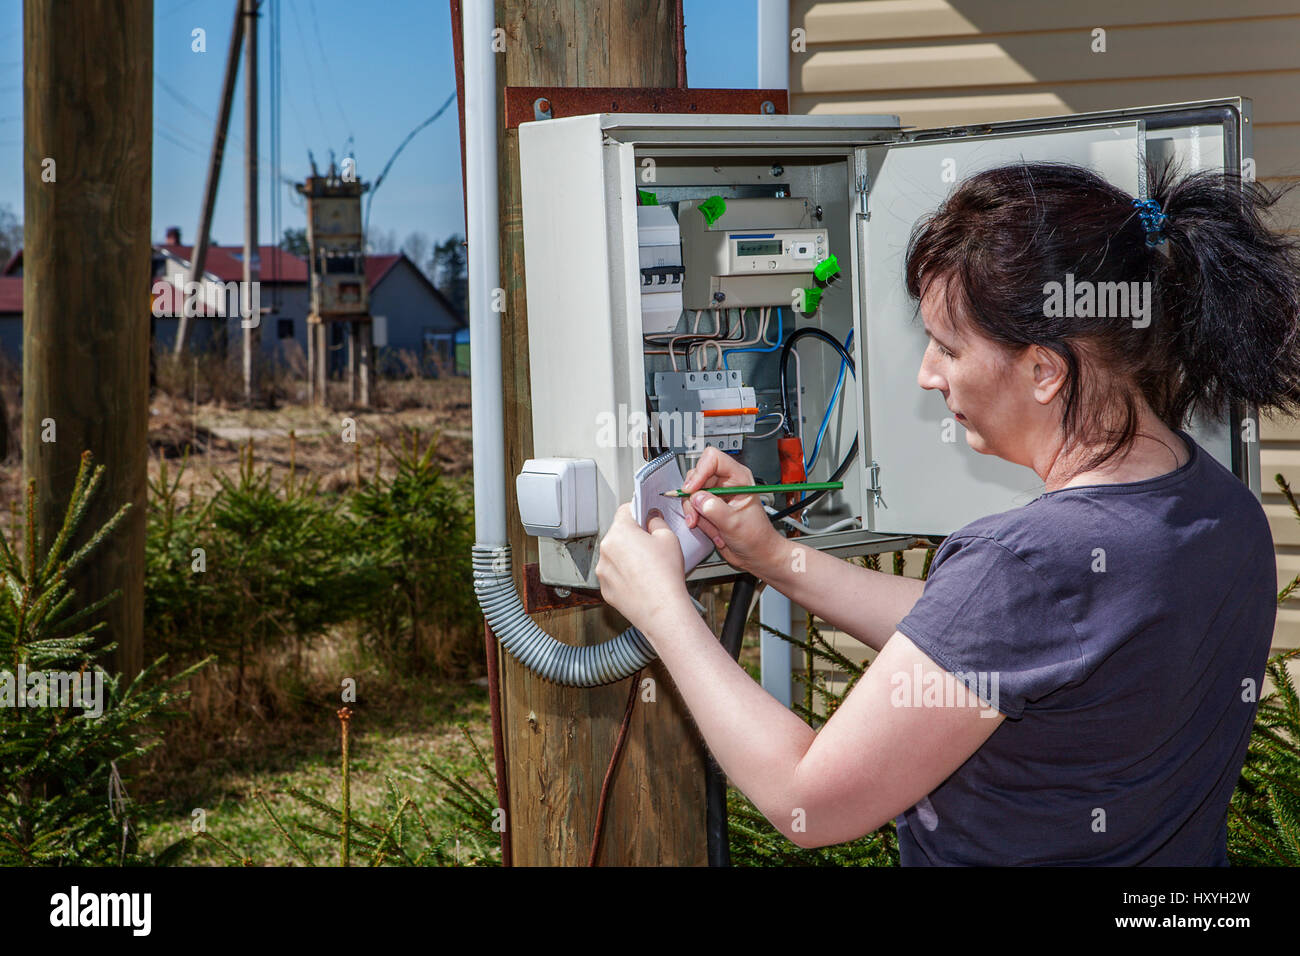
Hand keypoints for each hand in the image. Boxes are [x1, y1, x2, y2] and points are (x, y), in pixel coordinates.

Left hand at [595, 503, 693, 631]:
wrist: (661, 610)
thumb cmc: (665, 576)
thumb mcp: (669, 538)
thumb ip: (657, 521)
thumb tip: (651, 518)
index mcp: (620, 532)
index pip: (625, 510)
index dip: (638, 512)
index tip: (645, 517)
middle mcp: (606, 550)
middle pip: (618, 534)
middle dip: (633, 536)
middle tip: (652, 546)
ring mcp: (603, 571)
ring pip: (615, 555)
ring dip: (627, 556)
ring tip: (648, 567)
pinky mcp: (605, 589)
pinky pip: (614, 574)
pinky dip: (624, 575)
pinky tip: (641, 580)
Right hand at [680, 446, 783, 575]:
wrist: (756, 554)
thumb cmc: (757, 537)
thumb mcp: (735, 523)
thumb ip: (715, 509)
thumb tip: (697, 498)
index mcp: (739, 477)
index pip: (712, 459)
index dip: (699, 472)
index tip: (692, 490)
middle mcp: (726, 482)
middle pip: (697, 476)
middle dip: (694, 499)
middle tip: (696, 516)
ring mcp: (716, 494)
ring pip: (691, 494)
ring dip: (696, 514)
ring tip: (712, 528)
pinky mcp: (708, 506)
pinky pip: (692, 507)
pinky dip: (697, 520)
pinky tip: (713, 531)